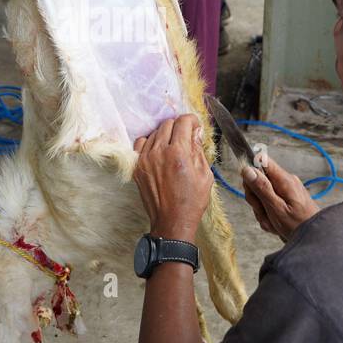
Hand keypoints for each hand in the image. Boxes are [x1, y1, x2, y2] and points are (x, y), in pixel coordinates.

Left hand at [132, 114, 212, 242]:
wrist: (172, 221)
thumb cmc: (192, 201)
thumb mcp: (205, 174)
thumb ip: (198, 149)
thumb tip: (195, 132)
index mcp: (179, 153)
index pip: (183, 121)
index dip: (192, 121)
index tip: (194, 126)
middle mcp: (159, 152)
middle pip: (168, 124)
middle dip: (179, 127)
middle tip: (185, 137)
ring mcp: (145, 159)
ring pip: (154, 132)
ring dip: (165, 135)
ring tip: (173, 147)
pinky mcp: (137, 167)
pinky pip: (141, 143)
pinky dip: (150, 143)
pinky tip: (158, 151)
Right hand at [241, 155, 319, 241]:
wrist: (316, 238)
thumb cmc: (299, 226)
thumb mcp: (276, 209)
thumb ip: (262, 188)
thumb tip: (247, 169)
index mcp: (284, 180)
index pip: (262, 161)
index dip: (251, 171)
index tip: (250, 188)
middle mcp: (286, 182)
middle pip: (258, 181)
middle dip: (256, 199)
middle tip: (264, 212)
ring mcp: (286, 191)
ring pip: (262, 195)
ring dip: (262, 211)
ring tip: (272, 222)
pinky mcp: (286, 200)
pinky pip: (269, 203)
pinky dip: (269, 215)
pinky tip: (275, 224)